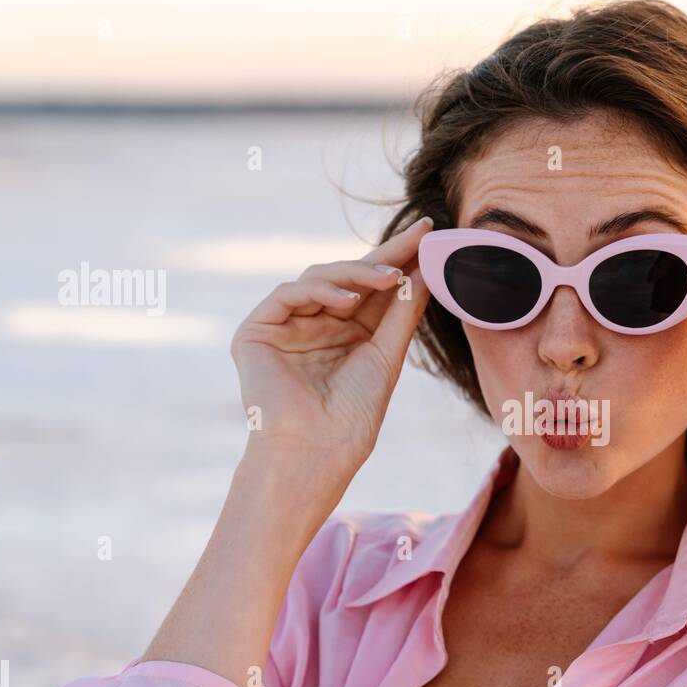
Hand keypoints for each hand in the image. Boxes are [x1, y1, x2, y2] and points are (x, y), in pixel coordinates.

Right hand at [230, 217, 433, 481]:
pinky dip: (319, 292)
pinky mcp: (256, 332)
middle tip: (417, 235)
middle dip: (384, 255)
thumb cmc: (353, 418)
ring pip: (319, 278)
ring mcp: (284, 326)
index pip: (374, 289)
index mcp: (346, 333)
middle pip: (349, 277)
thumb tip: (425, 269)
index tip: (429, 233)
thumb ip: (402, 312)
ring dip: (357, 273)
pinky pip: (289, 294)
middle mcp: (314, 325)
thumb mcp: (386, 355)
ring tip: (389, 276)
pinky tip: (348, 300)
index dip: (400, 260)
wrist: (317, 453)